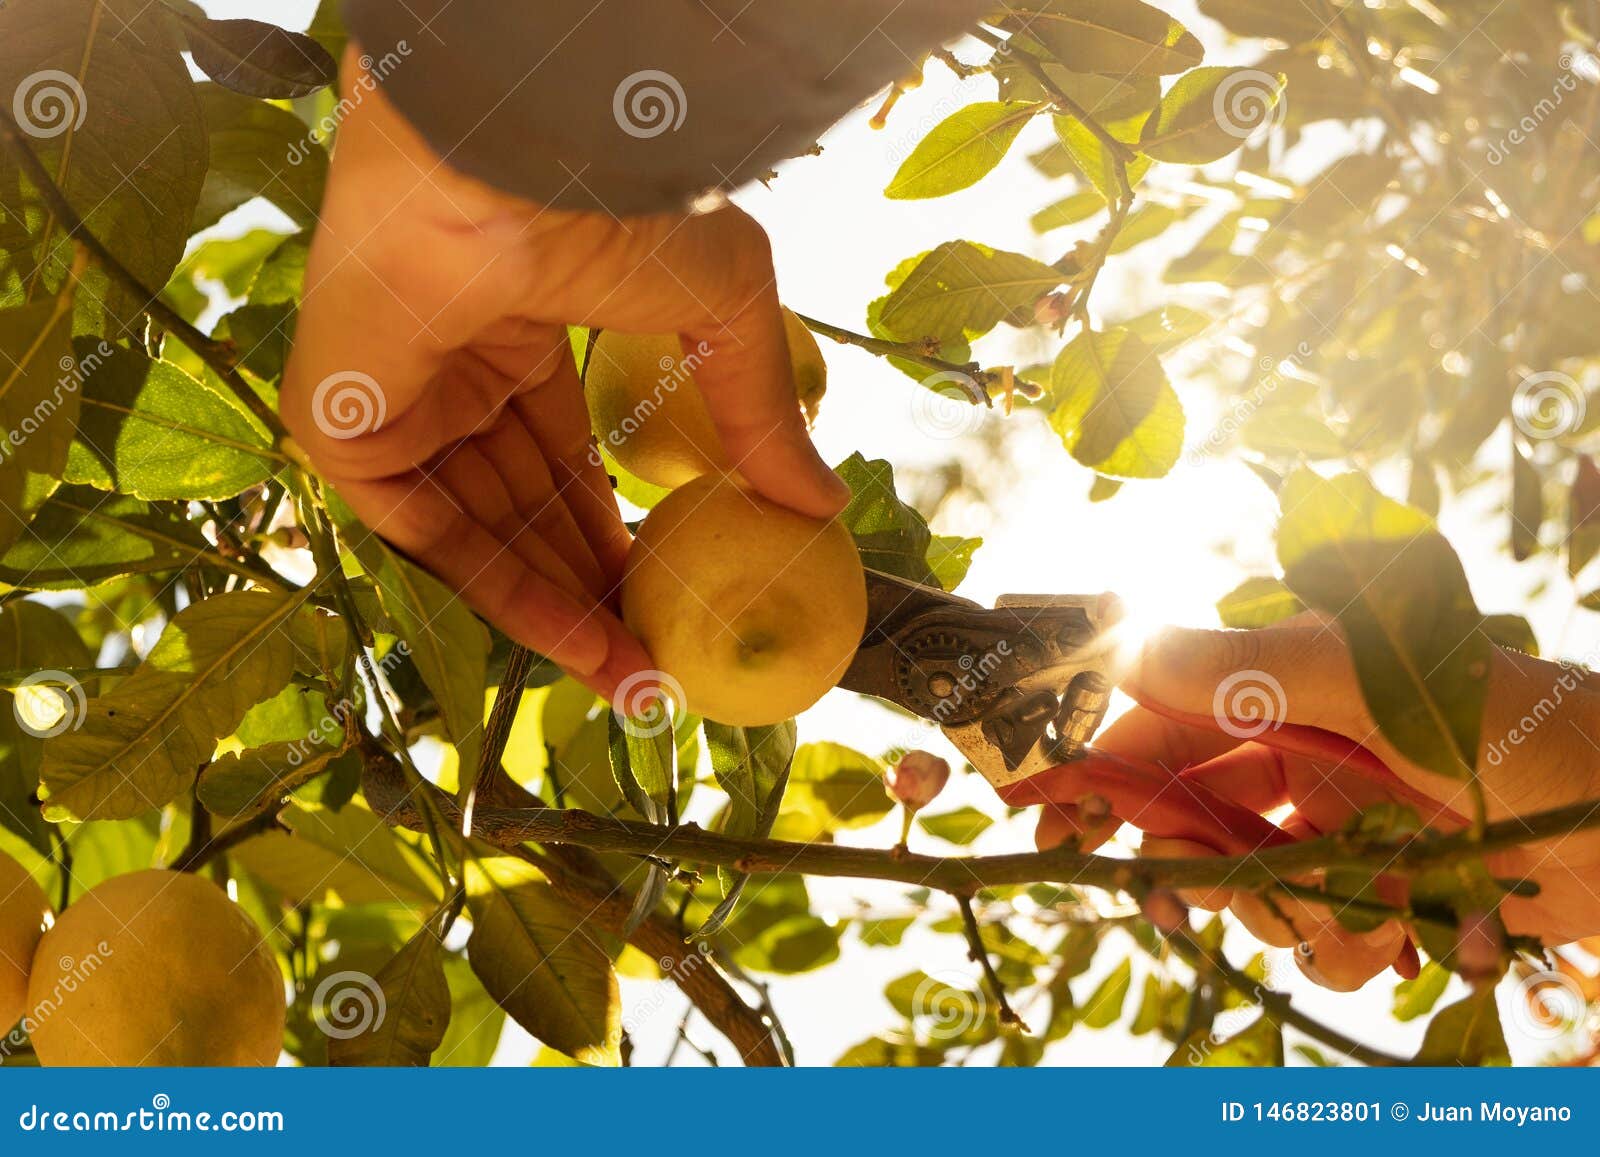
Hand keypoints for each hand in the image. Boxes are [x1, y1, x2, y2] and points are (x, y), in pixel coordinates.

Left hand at [281, 48, 848, 698]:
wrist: (516, 159)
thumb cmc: (613, 203)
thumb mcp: (722, 315)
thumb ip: (758, 415)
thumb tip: (824, 503)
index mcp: (518, 318)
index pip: (558, 452)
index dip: (614, 529)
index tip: (670, 593)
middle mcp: (450, 363)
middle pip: (520, 503)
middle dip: (592, 586)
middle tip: (657, 657)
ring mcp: (393, 397)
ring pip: (480, 531)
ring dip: (561, 610)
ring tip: (637, 678)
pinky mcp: (342, 429)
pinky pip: (431, 538)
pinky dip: (512, 599)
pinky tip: (590, 649)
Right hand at [1000, 616, 1599, 989]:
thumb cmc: (1530, 730)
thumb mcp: (1384, 681)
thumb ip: (1251, 667)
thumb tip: (1128, 653)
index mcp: (1295, 693)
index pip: (1164, 725)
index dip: (1098, 766)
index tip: (1044, 816)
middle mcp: (1311, 760)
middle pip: (1195, 819)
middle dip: (1187, 866)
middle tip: (1177, 902)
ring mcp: (1352, 833)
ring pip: (1255, 892)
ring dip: (1289, 919)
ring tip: (1357, 918)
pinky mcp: (1397, 898)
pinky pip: (1329, 945)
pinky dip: (1356, 956)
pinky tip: (1410, 941)